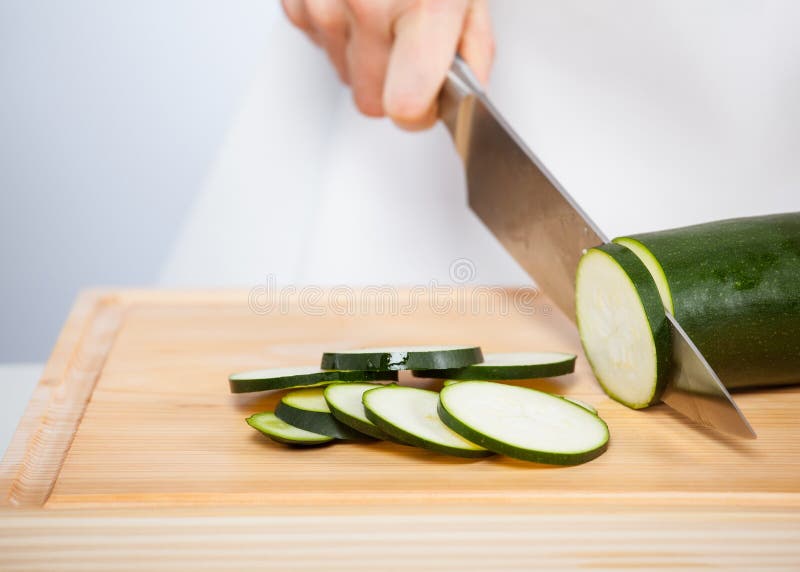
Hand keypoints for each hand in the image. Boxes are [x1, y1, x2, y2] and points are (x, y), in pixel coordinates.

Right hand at [282, 0, 493, 129]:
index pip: (404, 105)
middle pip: (371, 102)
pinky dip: (338, 31)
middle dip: (394, 86)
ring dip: (366, 57)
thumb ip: (473, 45)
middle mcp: (364, 5)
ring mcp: (322, 1)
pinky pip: (320, 45)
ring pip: (344, 77)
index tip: (427, 100)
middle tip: (411, 48)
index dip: (418, 112)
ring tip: (384, 8)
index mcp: (423, 5)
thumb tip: (464, 90)